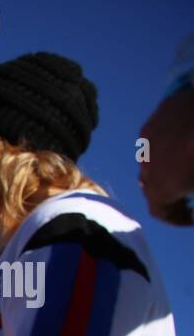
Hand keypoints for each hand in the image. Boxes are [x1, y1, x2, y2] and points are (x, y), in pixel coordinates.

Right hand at [138, 89, 193, 225]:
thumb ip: (191, 190)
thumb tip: (189, 189)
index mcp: (161, 189)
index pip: (161, 212)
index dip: (176, 218)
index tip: (191, 218)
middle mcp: (147, 167)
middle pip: (152, 185)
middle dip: (168, 192)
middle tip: (186, 194)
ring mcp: (149, 141)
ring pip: (152, 160)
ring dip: (165, 166)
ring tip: (185, 162)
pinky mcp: (157, 117)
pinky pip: (158, 137)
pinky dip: (168, 144)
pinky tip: (186, 137)